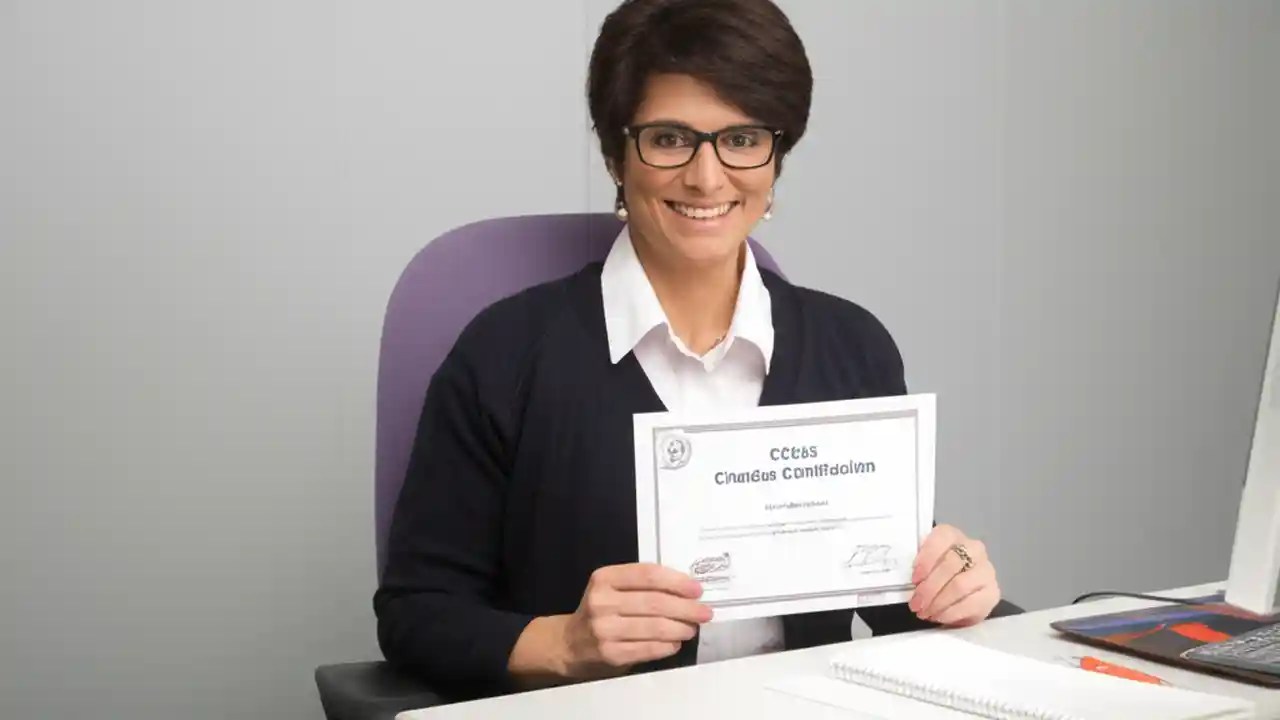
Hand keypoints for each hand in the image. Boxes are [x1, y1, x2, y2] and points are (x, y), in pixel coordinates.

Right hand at [558, 563, 712, 678]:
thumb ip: (642, 585)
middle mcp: (601, 602)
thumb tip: (687, 589)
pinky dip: (667, 646)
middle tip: (704, 612)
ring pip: (654, 627)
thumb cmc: (601, 611)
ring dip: (680, 628)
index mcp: (604, 578)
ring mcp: (604, 629)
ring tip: (692, 628)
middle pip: (654, 602)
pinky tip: (675, 643)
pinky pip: (647, 649)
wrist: (570, 643)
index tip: (697, 589)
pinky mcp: (610, 654)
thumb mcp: (612, 588)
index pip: (647, 575)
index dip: (676, 581)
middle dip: (686, 608)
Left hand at [908, 524, 999, 626]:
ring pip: (961, 585)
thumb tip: (906, 581)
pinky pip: (972, 603)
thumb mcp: (923, 564)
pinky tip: (939, 616)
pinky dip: (952, 612)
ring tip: (925, 612)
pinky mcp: (992, 593)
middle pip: (951, 564)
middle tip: (916, 603)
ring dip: (939, 602)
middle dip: (930, 587)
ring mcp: (986, 570)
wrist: (956, 591)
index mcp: (952, 535)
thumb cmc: (933, 573)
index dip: (926, 558)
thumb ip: (917, 566)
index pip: (941, 538)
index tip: (914, 578)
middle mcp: (973, 548)